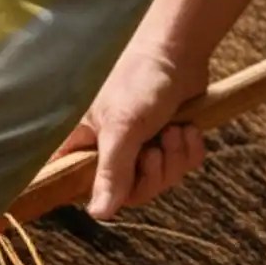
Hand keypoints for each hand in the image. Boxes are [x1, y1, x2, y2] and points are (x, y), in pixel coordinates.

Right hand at [57, 47, 208, 219]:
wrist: (177, 50)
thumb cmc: (138, 80)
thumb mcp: (121, 129)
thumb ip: (111, 172)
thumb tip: (99, 214)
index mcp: (81, 147)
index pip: (76, 187)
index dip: (99, 194)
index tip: (122, 186)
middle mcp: (106, 151)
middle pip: (128, 193)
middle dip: (152, 174)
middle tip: (156, 150)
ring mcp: (137, 148)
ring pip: (159, 180)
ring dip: (175, 158)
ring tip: (175, 130)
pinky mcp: (165, 142)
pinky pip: (181, 166)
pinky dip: (189, 150)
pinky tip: (187, 129)